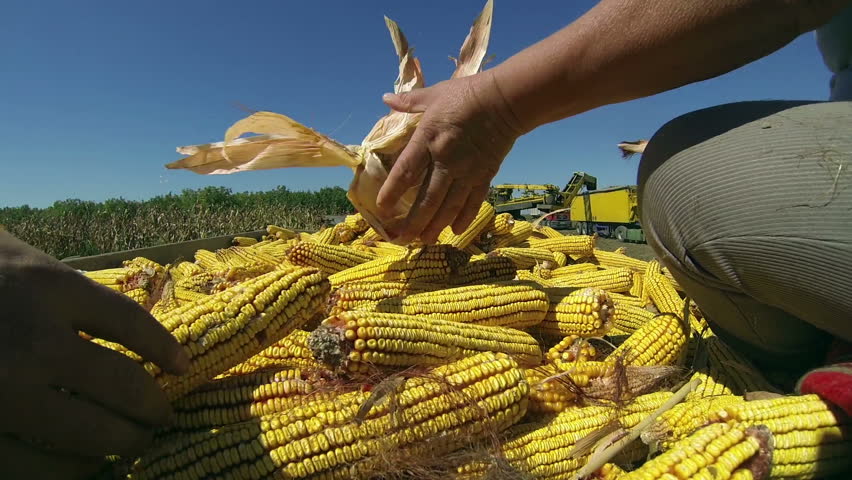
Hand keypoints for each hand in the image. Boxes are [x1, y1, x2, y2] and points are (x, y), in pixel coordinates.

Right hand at [0, 232, 188, 478]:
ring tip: (129, 445)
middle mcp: (32, 341)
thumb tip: (118, 327)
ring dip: (119, 445)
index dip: (164, 350)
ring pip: (88, 437)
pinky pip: (34, 469)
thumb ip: (59, 287)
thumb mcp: (11, 258)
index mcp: (46, 286)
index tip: (181, 367)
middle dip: (150, 410)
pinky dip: (67, 472)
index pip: (132, 324)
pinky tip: (80, 466)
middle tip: (159, 418)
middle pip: (124, 388)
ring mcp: (2, 392)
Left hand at [376, 70, 521, 243]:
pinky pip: (473, 201)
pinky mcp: (485, 175)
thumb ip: (410, 102)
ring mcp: (467, 170)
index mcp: (429, 138)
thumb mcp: (435, 94)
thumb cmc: (467, 94)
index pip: (406, 170)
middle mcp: (446, 159)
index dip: (393, 192)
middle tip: (401, 238)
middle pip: (428, 198)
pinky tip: (456, 230)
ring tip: (425, 240)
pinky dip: (464, 217)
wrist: (506, 99)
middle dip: (414, 221)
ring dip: (436, 225)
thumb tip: (385, 98)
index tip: (382, 208)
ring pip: (449, 205)